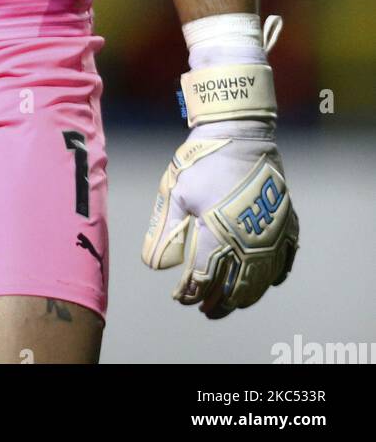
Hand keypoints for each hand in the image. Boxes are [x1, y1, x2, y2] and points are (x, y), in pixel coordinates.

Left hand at [142, 118, 298, 318]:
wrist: (239, 132)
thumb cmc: (203, 160)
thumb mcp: (175, 192)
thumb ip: (165, 231)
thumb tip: (155, 265)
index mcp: (219, 234)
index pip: (203, 279)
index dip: (191, 292)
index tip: (181, 297)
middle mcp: (249, 240)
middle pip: (235, 288)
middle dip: (218, 302)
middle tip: (205, 309)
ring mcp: (272, 233)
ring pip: (261, 280)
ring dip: (244, 296)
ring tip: (230, 303)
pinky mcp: (286, 222)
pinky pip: (285, 260)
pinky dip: (273, 275)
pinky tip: (264, 281)